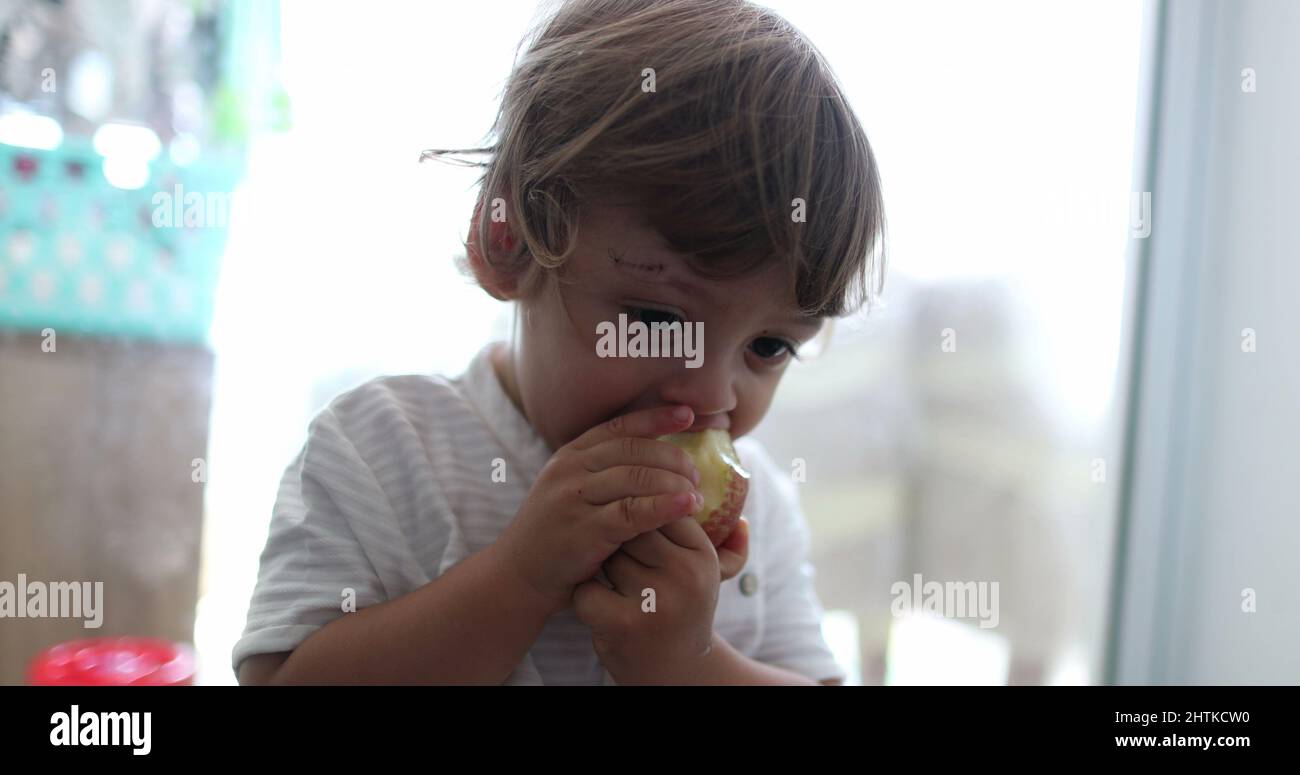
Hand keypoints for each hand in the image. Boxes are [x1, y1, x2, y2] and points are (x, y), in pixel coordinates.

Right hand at [494, 404, 703, 613]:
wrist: (520, 575)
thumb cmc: (557, 534)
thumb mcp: (571, 491)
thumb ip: (603, 471)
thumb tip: (655, 454)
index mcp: (570, 455)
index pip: (619, 427)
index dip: (656, 418)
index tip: (688, 415)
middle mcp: (570, 470)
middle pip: (634, 450)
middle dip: (673, 458)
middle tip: (697, 474)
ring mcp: (574, 498)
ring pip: (637, 478)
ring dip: (674, 483)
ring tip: (697, 495)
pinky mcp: (584, 530)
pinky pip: (633, 512)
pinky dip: (665, 506)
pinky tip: (687, 506)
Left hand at [573, 515, 744, 683]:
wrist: (674, 674)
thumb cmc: (684, 612)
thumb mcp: (707, 578)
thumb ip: (723, 543)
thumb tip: (738, 517)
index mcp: (702, 557)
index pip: (661, 507)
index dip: (638, 510)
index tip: (632, 522)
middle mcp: (684, 577)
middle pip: (631, 525)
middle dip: (617, 534)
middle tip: (614, 546)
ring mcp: (654, 601)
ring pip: (607, 555)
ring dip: (599, 561)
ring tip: (607, 575)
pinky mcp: (623, 624)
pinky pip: (587, 589)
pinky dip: (584, 594)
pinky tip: (596, 601)